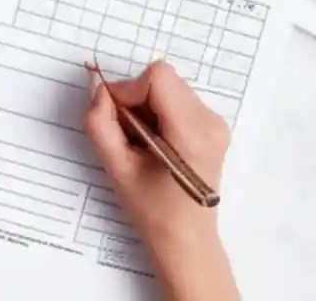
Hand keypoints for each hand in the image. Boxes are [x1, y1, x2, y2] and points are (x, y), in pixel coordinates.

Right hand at [85, 61, 238, 300]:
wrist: (186, 239)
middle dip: (136, 99)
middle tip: (126, 135)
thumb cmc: (151, 210)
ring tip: (140, 143)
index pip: (159, 77)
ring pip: (169, 88)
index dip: (129, 90)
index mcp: (191, 133)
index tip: (117, 118)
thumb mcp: (116, 168)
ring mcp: (216, 123)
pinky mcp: (213, 127)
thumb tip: (100, 89)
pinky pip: (178, 100)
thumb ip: (100, 123)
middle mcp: (210, 121)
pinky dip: (158, 113)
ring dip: (146, 106)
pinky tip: (154, 143)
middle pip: (164, 81)